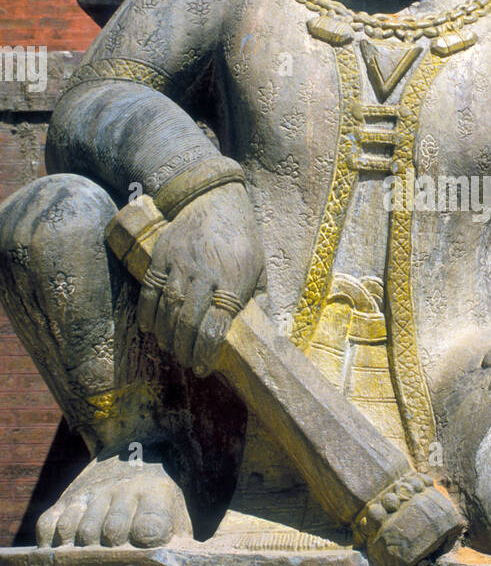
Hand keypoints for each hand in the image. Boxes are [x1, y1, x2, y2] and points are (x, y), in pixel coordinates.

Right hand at [137, 183, 265, 376]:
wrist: (213, 198)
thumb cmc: (241, 238)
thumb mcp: (259, 267)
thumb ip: (259, 300)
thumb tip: (268, 332)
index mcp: (233, 280)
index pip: (216, 326)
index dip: (207, 352)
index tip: (204, 367)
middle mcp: (205, 273)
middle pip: (188, 321)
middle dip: (185, 348)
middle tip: (186, 361)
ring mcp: (180, 264)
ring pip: (167, 309)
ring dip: (167, 335)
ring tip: (171, 349)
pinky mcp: (161, 256)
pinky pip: (150, 290)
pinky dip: (148, 313)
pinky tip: (151, 329)